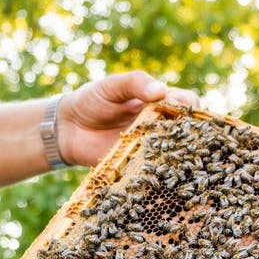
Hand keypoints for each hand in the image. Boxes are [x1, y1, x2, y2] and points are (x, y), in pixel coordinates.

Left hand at [56, 70, 198, 166]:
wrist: (67, 128)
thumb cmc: (91, 100)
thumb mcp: (112, 86)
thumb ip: (136, 84)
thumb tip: (162, 91)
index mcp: (158, 103)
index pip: (186, 103)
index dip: (191, 107)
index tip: (185, 111)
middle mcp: (159, 126)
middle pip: (186, 132)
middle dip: (192, 136)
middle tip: (188, 138)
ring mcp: (149, 148)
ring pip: (174, 154)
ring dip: (179, 157)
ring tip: (179, 158)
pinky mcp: (137, 167)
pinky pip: (154, 172)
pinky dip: (160, 174)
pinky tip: (163, 175)